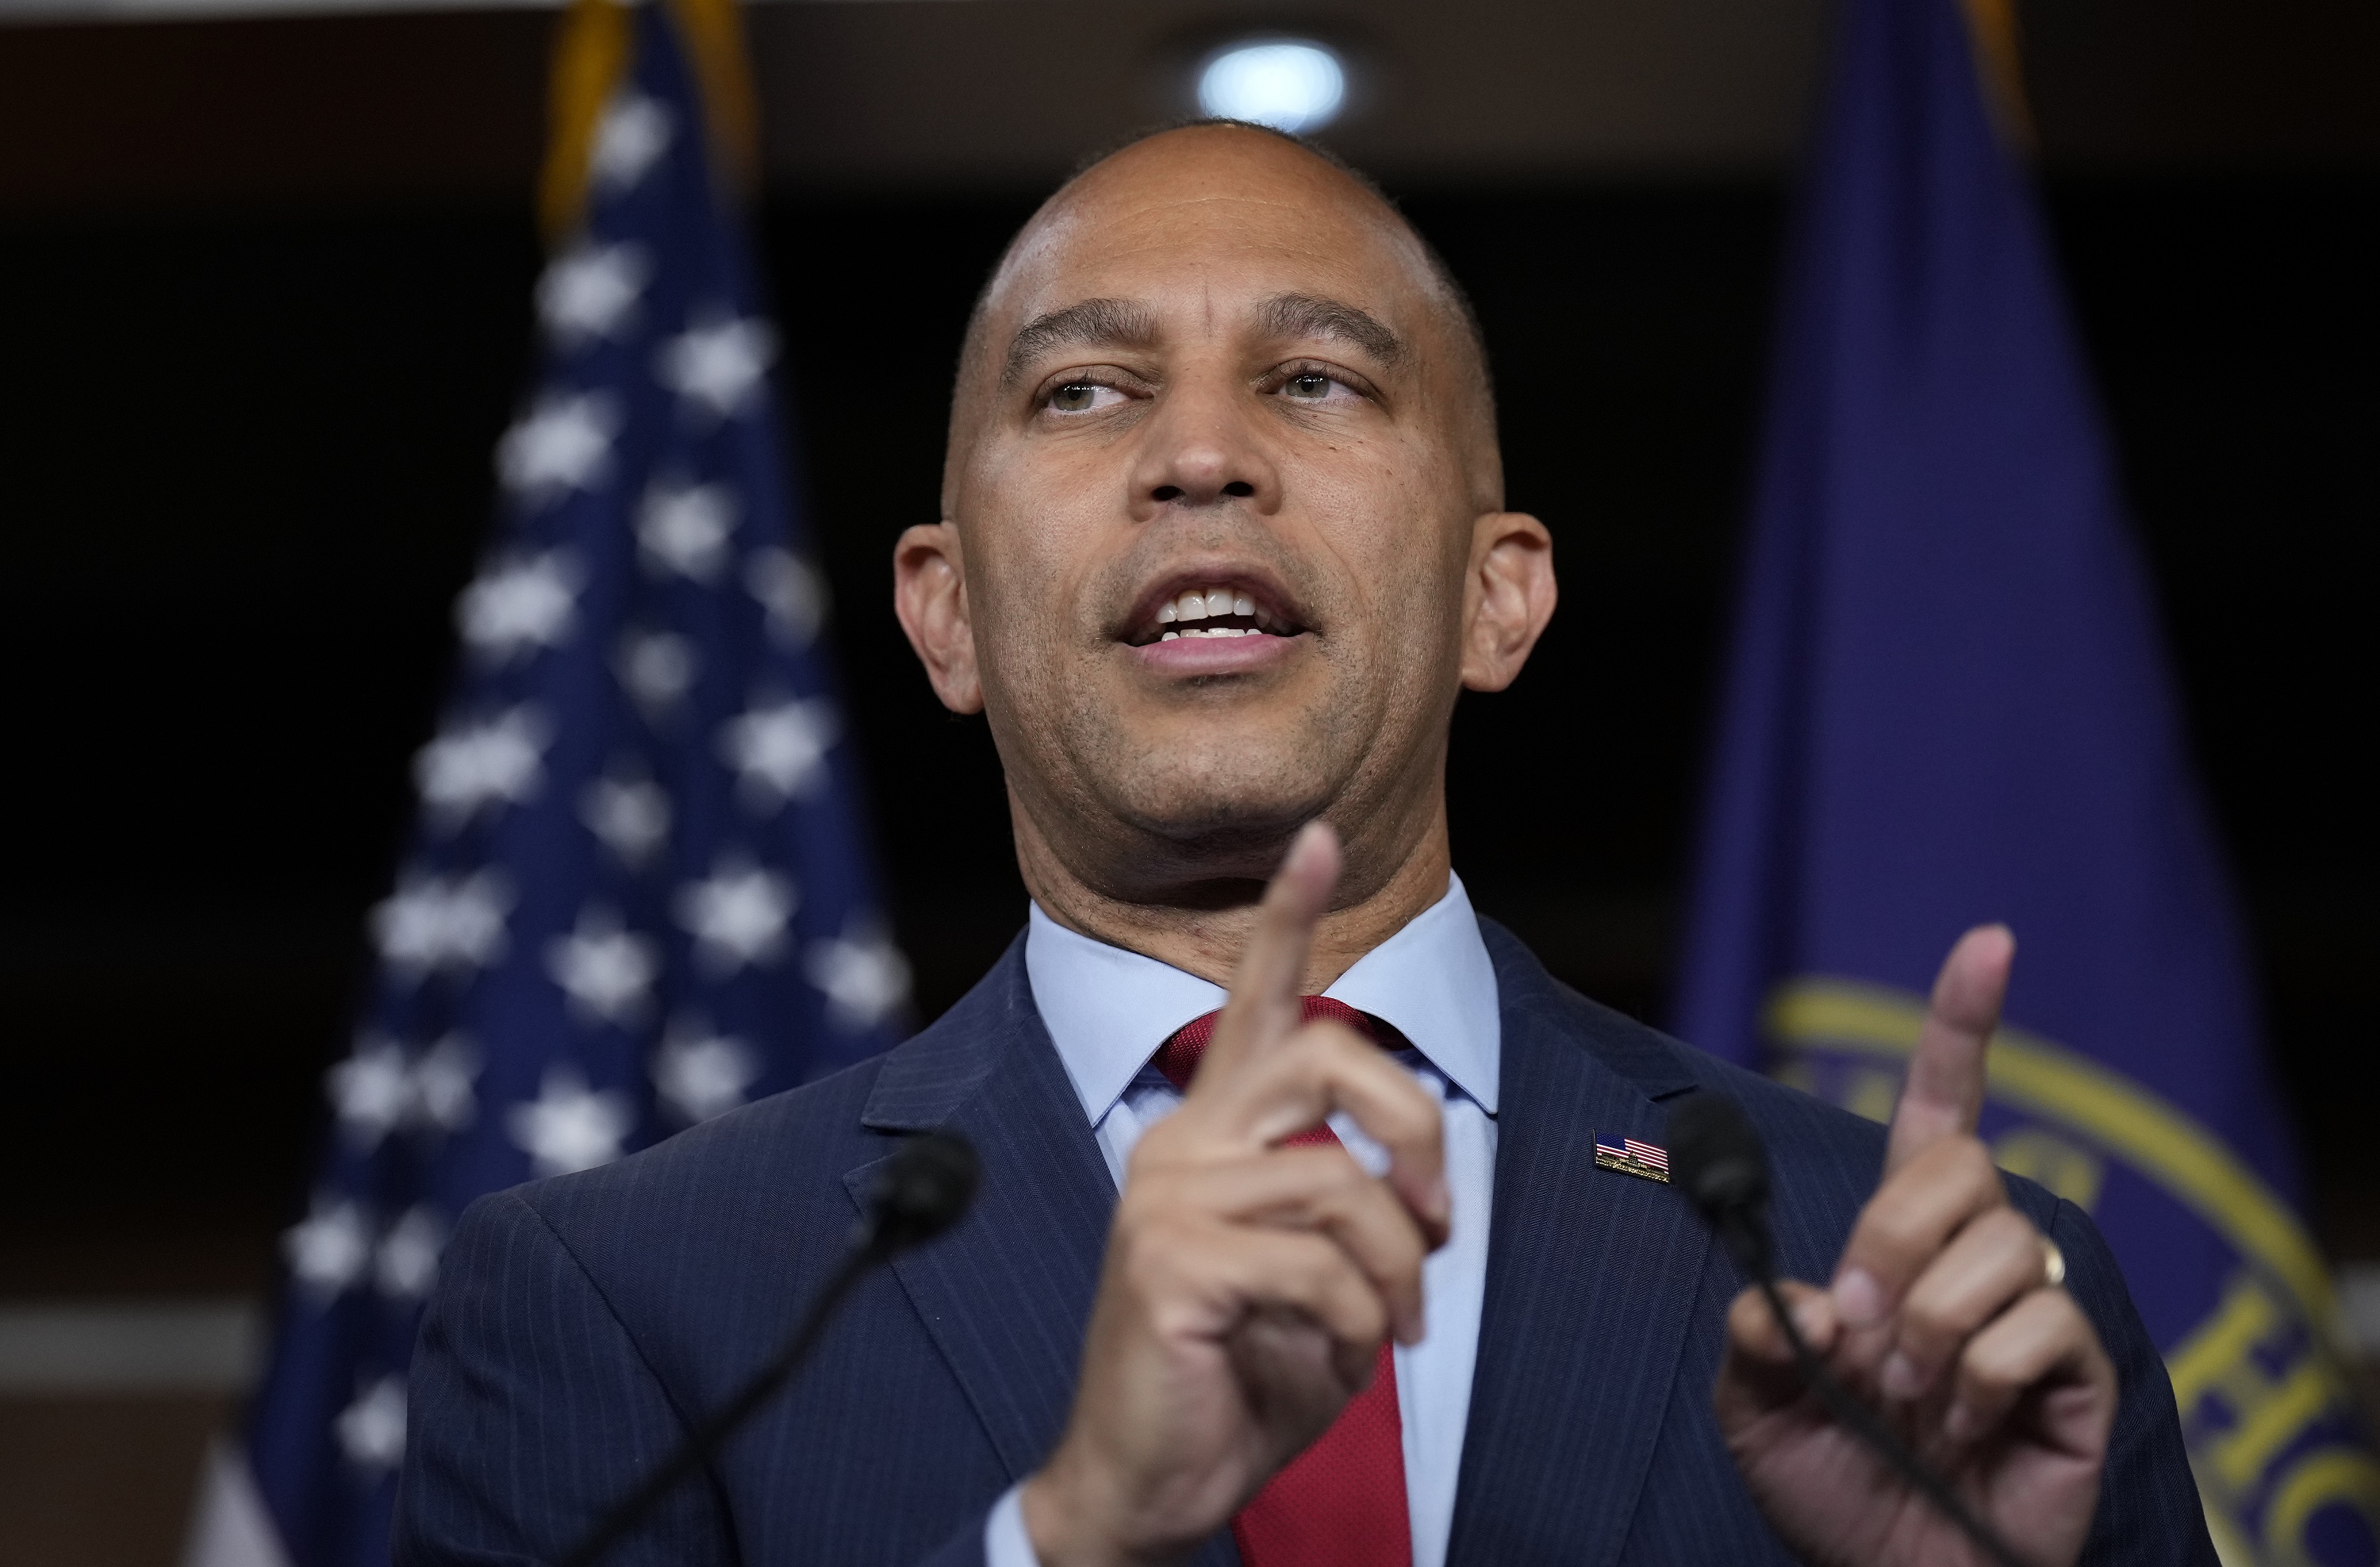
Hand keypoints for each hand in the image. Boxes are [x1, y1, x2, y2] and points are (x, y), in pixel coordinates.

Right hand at [1021, 823, 1450, 1566]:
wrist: (1149, 1479)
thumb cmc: (1238, 1376)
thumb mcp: (1317, 1281)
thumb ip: (1350, 1211)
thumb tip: (1419, 1198)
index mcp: (1214, 1132)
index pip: (1251, 1001)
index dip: (1288, 916)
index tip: (1320, 836)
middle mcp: (1183, 1143)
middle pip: (1326, 1056)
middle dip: (1413, 1123)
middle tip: (1439, 1213)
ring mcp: (1170, 1197)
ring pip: (1339, 1184)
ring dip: (1399, 1270)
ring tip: (1399, 1324)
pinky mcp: (1170, 1262)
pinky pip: (1318, 1268)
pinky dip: (1362, 1320)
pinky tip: (1344, 1355)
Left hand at [1714, 927, 2116, 1566]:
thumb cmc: (1830, 1484)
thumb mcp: (1754, 1401)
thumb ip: (1759, 1333)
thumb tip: (1813, 1296)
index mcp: (1900, 1236)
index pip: (1940, 1109)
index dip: (1962, 1026)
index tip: (1989, 943)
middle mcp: (1976, 1252)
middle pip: (1954, 1170)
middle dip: (1887, 1245)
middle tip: (1860, 1337)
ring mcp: (2033, 1305)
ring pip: (1993, 1252)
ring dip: (1927, 1333)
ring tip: (1912, 1400)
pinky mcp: (2080, 1369)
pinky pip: (2033, 1327)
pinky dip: (1978, 1380)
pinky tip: (1966, 1424)